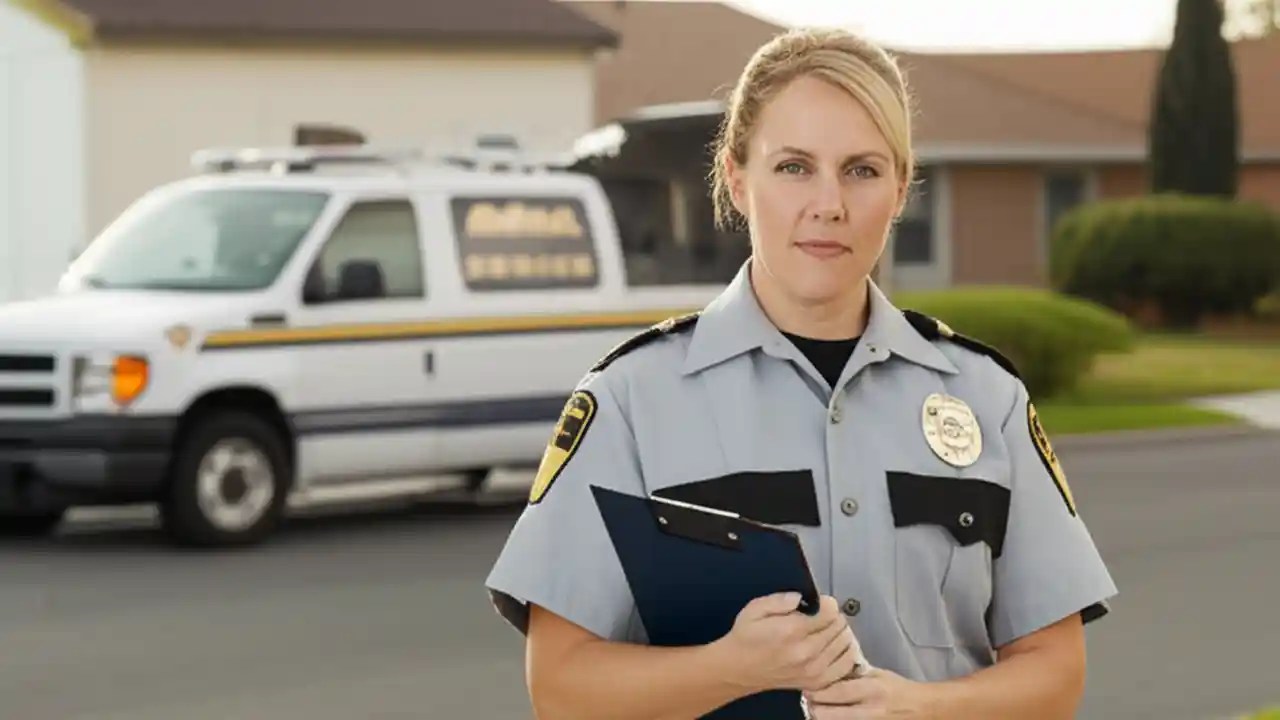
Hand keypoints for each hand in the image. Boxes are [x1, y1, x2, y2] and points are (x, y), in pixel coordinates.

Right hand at [715, 593, 863, 694]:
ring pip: (846, 643)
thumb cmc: (746, 639)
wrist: (738, 670)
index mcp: (792, 631)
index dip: (827, 603)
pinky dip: (846, 652)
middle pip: (839, 626)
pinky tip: (835, 646)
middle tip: (822, 616)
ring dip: (840, 632)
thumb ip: (780, 600)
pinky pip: (846, 664)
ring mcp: (814, 669)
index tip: (820, 602)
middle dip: (834, 616)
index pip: (829, 612)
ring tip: (827, 630)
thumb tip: (801, 597)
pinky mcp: (817, 681)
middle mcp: (806, 651)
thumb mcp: (755, 609)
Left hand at [803, 667, 934, 718]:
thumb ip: (854, 673)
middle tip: (810, 700)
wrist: (921, 709)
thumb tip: (828, 670)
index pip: (837, 692)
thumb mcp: (877, 674)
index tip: (808, 688)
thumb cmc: (897, 688)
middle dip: (815, 708)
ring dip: (823, 717)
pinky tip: (833, 715)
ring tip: (819, 709)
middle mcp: (869, 710)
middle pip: (830, 715)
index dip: (818, 692)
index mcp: (871, 690)